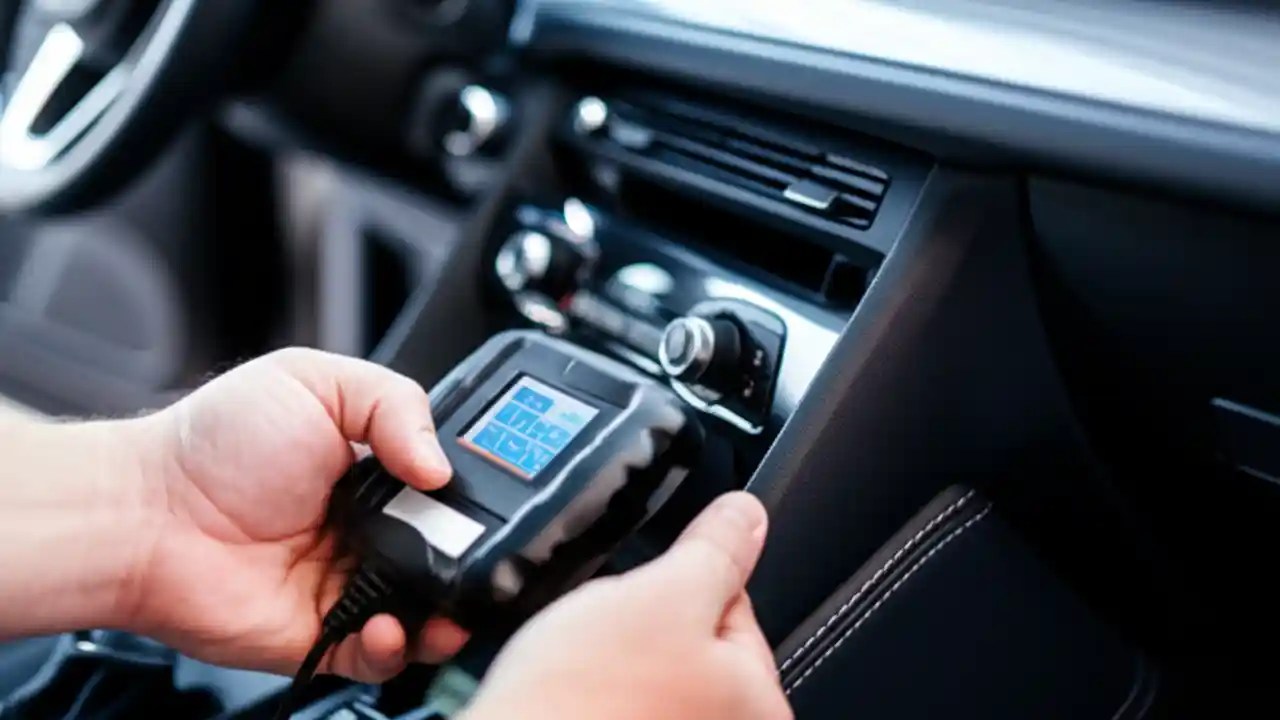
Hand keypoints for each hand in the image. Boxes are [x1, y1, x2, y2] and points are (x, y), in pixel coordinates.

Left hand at [124, 348, 467, 679]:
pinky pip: (378, 658)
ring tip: (445, 605)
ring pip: (423, 612)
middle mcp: (366, 532)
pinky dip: (397, 649)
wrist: (145, 511)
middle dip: (470, 561)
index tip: (492, 500)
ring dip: (446, 615)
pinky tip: (391, 626)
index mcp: (372, 473)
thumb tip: (444, 466)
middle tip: (469, 553)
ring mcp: (346, 587)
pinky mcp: (322, 637)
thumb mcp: (315, 381)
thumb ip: (396, 405)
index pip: (447, 491)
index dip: (474, 499)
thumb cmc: (215, 444)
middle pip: (446, 555)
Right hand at [462, 492, 791, 719]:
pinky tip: (559, 697)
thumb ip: (714, 552)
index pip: (734, 609)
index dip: (683, 582)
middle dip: (638, 625)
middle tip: (603, 637)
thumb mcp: (664, 597)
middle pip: (684, 643)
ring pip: (635, 673)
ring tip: (573, 670)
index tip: (646, 589)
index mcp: (758, 709)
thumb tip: (746, 516)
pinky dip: (580, 695)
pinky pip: (600, 703)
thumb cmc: (586, 708)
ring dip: (602, 659)